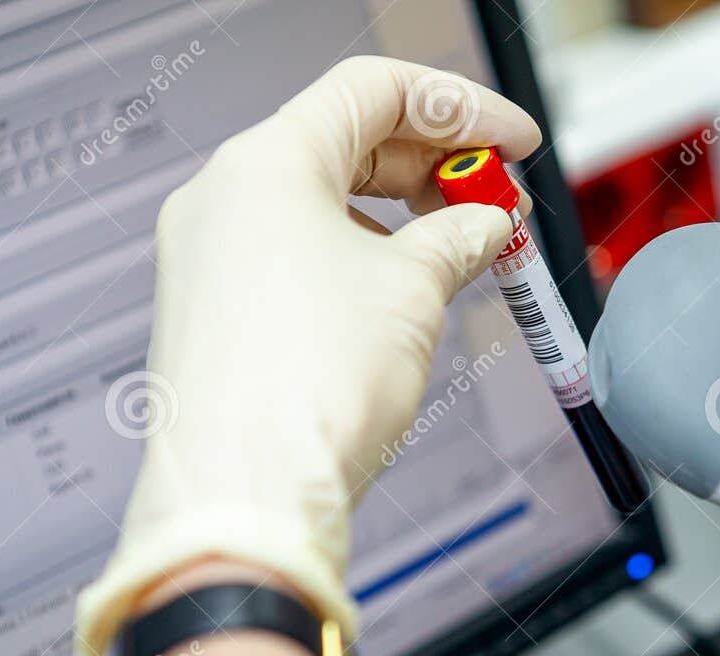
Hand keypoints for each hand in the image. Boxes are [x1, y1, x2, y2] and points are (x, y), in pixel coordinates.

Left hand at [74, 57, 539, 655]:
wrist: (245, 499)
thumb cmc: (304, 394)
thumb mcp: (413, 292)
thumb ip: (456, 238)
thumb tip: (481, 226)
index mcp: (265, 165)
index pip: (374, 91)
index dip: (460, 109)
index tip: (510, 141)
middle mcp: (224, 200)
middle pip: (346, 144)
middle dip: (434, 168)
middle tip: (498, 202)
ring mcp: (210, 258)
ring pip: (321, 205)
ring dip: (400, 219)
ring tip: (463, 254)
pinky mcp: (214, 315)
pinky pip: (296, 259)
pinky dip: (358, 262)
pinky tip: (405, 297)